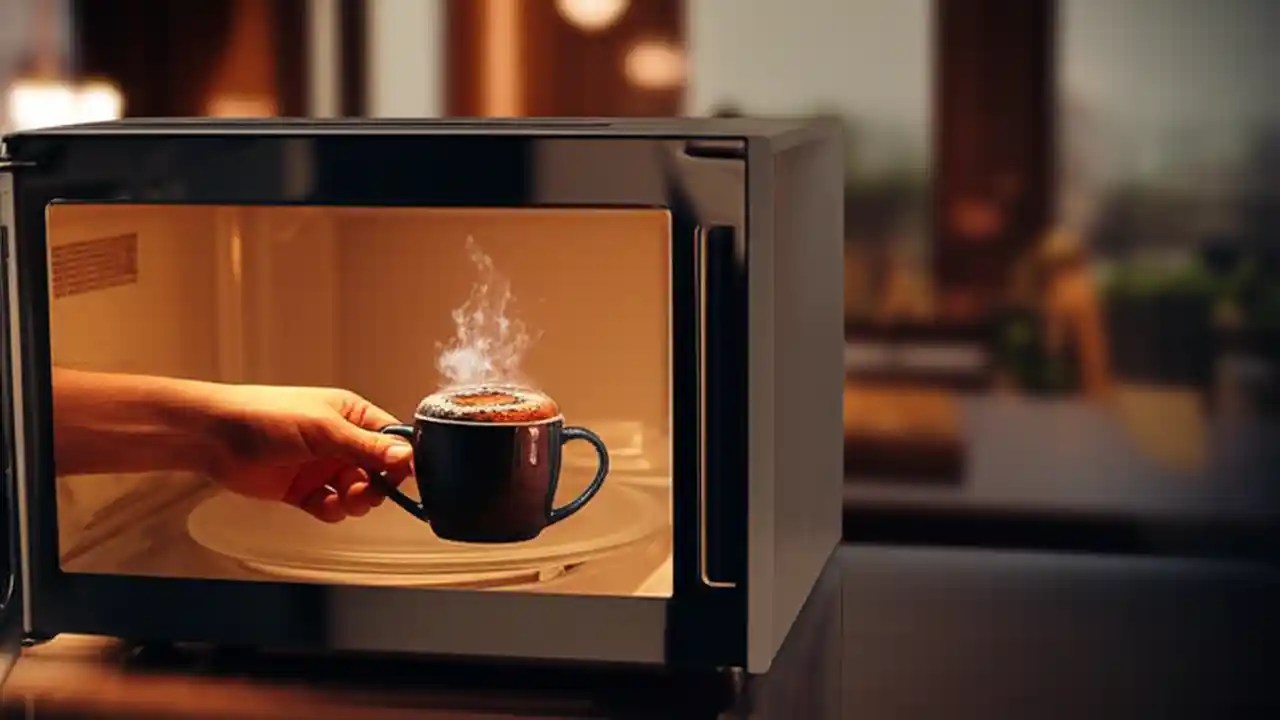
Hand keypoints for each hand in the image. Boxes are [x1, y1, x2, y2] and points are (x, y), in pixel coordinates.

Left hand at [211, 386, 413, 522]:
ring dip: (355, 501)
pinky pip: (331, 507)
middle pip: (376, 472)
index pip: (390, 440)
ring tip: (344, 500)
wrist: (216, 438)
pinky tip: (325, 505)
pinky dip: (333, 511)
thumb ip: (366, 447)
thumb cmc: (265, 417)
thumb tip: (405, 457)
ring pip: (355, 492)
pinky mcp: (303, 490)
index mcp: (351, 416)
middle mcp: (340, 441)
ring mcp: (321, 467)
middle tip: (364, 491)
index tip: (401, 477)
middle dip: (375, 486)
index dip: (398, 460)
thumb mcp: (324, 429)